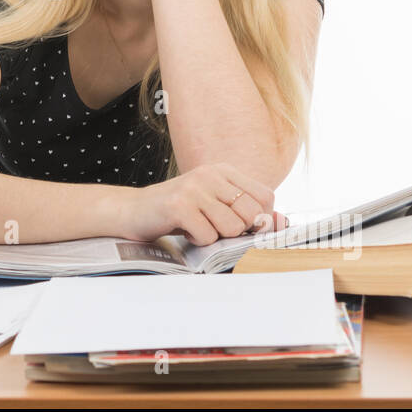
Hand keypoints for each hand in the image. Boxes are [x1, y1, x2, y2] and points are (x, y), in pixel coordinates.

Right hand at [118, 162, 283, 245]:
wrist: (133, 211)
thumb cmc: (178, 212)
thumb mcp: (214, 204)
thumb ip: (244, 210)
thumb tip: (278, 223)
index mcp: (223, 170)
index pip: (265, 196)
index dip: (261, 219)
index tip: (243, 227)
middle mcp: (210, 174)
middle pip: (251, 215)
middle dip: (236, 231)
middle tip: (213, 228)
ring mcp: (194, 188)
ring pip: (230, 227)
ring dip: (214, 236)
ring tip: (197, 226)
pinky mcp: (179, 206)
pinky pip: (207, 236)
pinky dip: (197, 241)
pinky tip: (184, 230)